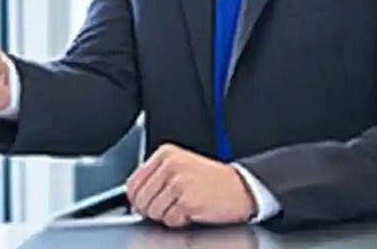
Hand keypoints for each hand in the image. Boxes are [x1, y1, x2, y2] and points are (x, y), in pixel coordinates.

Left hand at [126, 144, 256, 227]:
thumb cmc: (213, 181)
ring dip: (167, 216)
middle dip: (151, 210)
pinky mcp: (188, 200)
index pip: (133, 182)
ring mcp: (179, 182)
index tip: (143, 205)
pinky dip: (179, 222)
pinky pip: (171, 220)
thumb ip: (157, 178)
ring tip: (183, 208)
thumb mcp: (182, 168)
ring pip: (154, 212)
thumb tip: (135, 200)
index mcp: (165, 154)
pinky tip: (192, 212)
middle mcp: (170, 165)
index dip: (136, 200)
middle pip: (141, 200)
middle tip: (167, 209)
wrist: (243, 187)